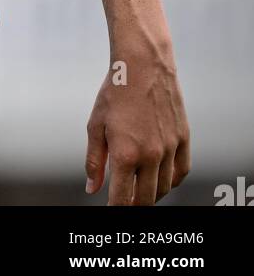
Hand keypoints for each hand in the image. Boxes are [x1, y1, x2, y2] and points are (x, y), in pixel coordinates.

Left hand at [85, 54, 190, 203]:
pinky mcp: (183, 139)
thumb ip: (94, 160)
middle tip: (124, 202)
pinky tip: (159, 177)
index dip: (115, 209)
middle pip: (145, 200)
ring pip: (163, 188)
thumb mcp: (96, 125)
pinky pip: (180, 172)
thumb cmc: (115, 93)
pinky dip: (170, 181)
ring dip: (151, 194)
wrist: (144, 65)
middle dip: (133, 206)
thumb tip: (92, 188)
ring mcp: (170, 148)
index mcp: (126, 154)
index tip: (111, 210)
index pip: (122, 199)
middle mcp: (151, 155)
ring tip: (138, 189)